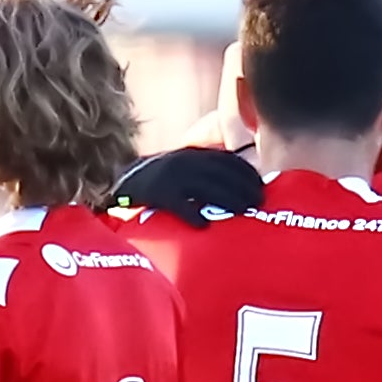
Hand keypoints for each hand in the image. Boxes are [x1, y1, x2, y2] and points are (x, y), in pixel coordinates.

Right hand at [108, 146, 264, 225]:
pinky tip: (204, 226)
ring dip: (228, 200)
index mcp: (191, 154)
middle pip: (221, 173)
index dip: (246, 172)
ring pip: (207, 187)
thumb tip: (232, 188)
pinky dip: (193, 215)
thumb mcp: (180, 168)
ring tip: (244, 212)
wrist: (119, 183)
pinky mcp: (159, 193)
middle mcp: (184, 162)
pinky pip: (180, 205)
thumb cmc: (154, 182)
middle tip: (259, 202)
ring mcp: (172, 177)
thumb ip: (201, 173)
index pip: (226, 159)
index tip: (261, 185)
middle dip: (243, 187)